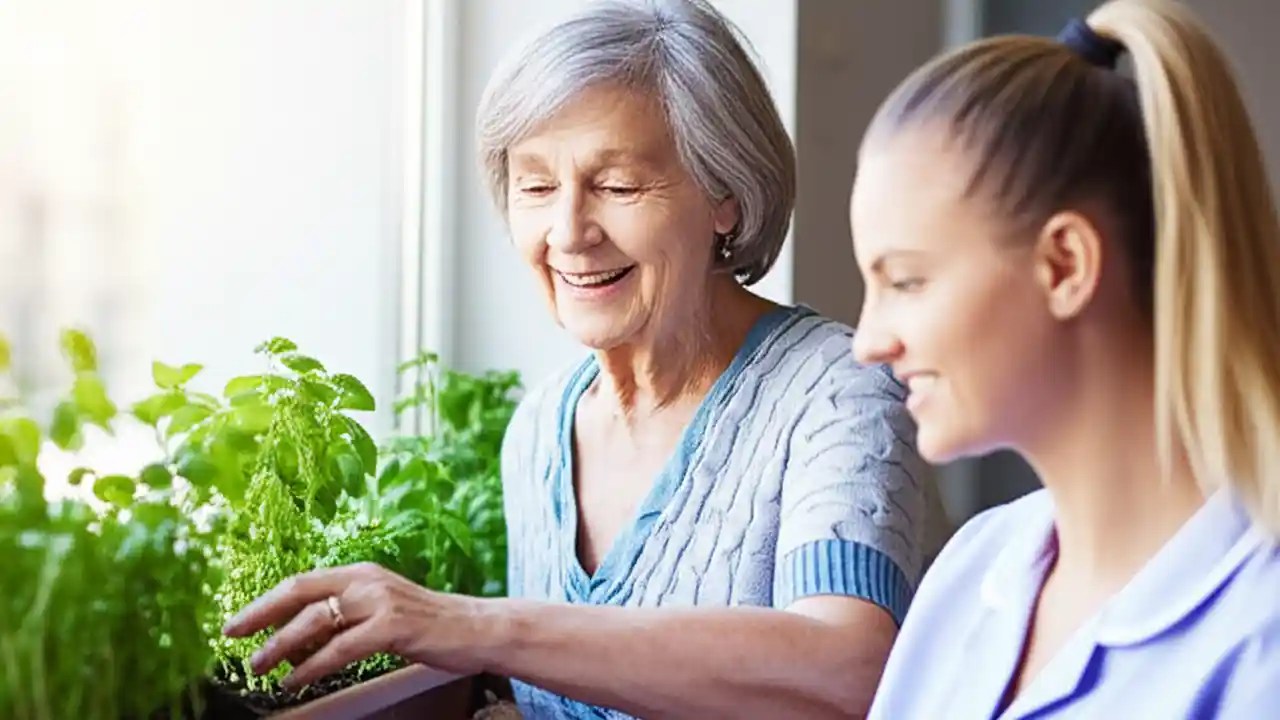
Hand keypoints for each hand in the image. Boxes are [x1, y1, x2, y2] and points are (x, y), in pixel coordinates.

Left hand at [222, 562, 492, 690]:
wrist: (477, 628)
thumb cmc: (430, 624)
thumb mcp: (382, 611)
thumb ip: (346, 618)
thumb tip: (300, 640)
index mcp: (362, 572)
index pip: (302, 582)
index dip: (264, 601)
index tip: (237, 622)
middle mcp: (367, 579)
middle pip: (298, 592)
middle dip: (258, 615)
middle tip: (231, 636)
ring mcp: (379, 600)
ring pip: (314, 621)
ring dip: (279, 646)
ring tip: (259, 667)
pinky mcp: (392, 625)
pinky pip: (339, 648)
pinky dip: (311, 666)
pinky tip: (295, 680)